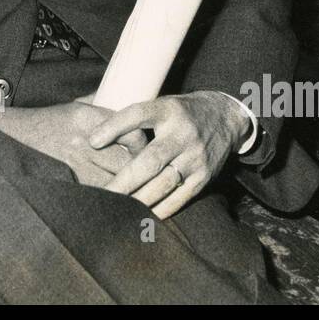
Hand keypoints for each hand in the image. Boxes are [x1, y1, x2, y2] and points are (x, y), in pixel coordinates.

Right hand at [0, 98, 147, 187]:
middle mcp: (85, 141)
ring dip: (125, 188)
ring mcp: (75, 163)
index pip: (132, 134)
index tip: (144, 151)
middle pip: (127, 161)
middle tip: (145, 176)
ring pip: (114, 182)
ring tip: (133, 191)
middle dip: (138, 171)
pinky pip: (95, 194)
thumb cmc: (46, 122)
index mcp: (88, 118)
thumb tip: (126, 111)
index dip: (142, 146)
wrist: (10, 135)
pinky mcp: (67, 181)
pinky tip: (113, 200)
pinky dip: (107, 198)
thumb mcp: (75, 107)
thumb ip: (101, 109)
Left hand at [87, 91, 251, 218]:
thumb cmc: (181, 112)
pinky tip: (142, 215)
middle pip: (150, 160)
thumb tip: (94, 135)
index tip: (92, 142)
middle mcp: (183, 133)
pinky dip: (160, 209)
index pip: (138, 114)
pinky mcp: (204, 176)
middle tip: (102, 193)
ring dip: (139, 199)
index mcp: (168, 110)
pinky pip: (180, 198)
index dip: (114, 127)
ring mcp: (195, 156)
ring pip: (164, 183)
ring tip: (117, 209)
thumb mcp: (161, 104)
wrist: (226, 116)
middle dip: (124, 180)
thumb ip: (133, 118)